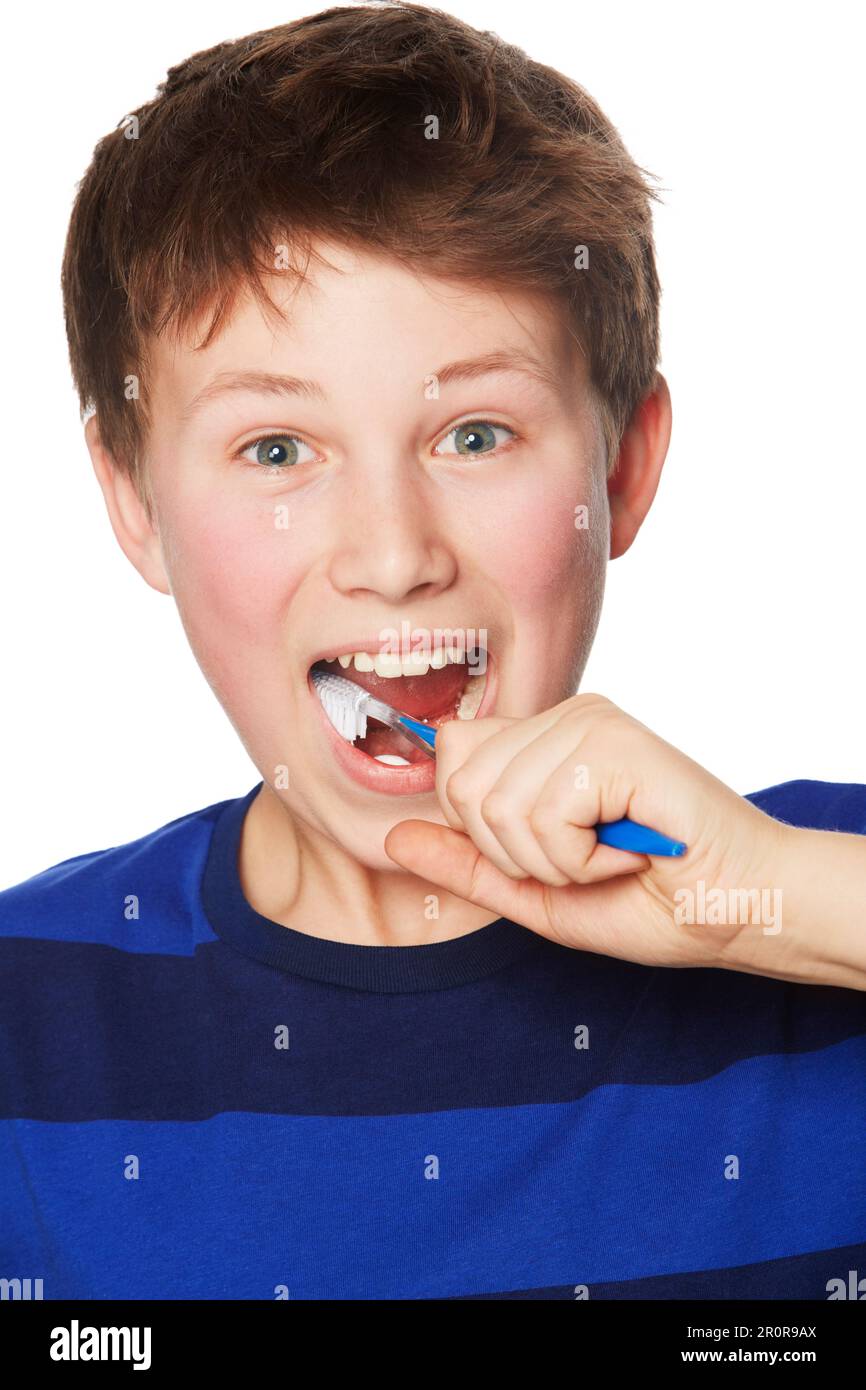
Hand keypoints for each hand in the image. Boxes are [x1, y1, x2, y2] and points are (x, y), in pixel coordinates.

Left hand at [384, 693, 795, 975]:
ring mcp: (590, 721)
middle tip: (587, 858)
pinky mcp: (615, 741)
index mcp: (542, 741)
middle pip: (463, 784)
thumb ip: (468, 864)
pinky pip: (544, 812)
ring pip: (498, 804)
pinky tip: (631, 848)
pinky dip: (583, 859)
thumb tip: (392, 838)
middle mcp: (563, 717)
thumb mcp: (538, 893)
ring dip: (555, 862)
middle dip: (518, 854)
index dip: (483, 828)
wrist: (740, 910)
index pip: (452, 757)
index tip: (551, 851)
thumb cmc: (652, 899)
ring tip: (613, 853)